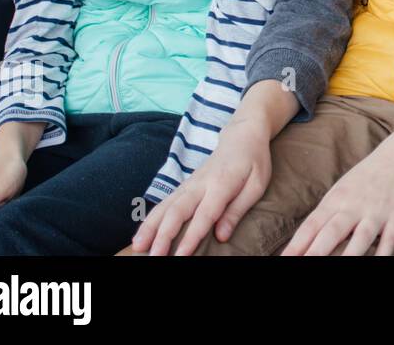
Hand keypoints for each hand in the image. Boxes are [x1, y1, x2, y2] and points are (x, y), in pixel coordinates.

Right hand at [131, 114, 272, 255]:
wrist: (241, 136)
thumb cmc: (253, 162)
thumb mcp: (256, 185)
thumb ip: (237, 210)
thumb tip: (222, 237)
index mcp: (222, 184)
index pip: (205, 214)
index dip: (192, 236)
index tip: (181, 256)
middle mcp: (200, 184)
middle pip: (177, 211)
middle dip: (163, 235)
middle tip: (154, 257)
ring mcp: (189, 184)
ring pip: (165, 206)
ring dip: (150, 227)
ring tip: (138, 247)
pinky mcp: (184, 186)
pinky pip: (163, 203)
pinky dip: (150, 219)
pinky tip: (141, 234)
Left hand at [281, 144, 393, 256]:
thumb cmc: (366, 178)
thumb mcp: (341, 191)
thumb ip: (324, 216)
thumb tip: (301, 243)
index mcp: (336, 200)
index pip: (311, 226)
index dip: (296, 246)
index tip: (284, 260)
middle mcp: (354, 206)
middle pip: (332, 232)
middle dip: (316, 252)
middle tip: (303, 266)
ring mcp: (377, 211)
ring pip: (361, 237)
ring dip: (349, 255)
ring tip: (338, 268)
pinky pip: (391, 237)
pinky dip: (384, 252)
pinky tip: (377, 262)